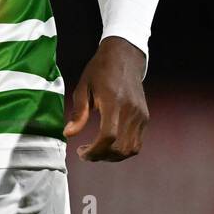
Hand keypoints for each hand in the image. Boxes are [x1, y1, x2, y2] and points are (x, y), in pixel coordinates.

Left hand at [63, 36, 149, 160]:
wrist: (124, 57)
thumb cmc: (100, 70)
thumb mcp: (83, 87)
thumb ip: (78, 112)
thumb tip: (68, 134)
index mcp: (113, 102)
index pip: (108, 135)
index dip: (95, 150)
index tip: (81, 152)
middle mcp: (131, 111)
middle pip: (120, 147)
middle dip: (101, 156)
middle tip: (86, 154)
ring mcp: (141, 115)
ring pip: (131, 149)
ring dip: (113, 156)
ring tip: (97, 151)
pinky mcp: (145, 117)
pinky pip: (137, 142)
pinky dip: (123, 149)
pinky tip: (109, 144)